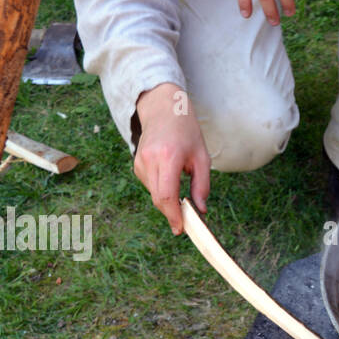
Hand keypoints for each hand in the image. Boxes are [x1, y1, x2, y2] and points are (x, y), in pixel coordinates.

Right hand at [133, 83, 210, 234]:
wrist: (164, 109)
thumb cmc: (187, 132)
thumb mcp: (202, 157)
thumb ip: (202, 185)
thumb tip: (200, 210)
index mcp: (168, 157)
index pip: (166, 194)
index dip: (173, 215)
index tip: (180, 229)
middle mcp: (150, 159)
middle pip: (158, 199)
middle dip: (172, 214)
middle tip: (186, 222)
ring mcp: (140, 161)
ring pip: (154, 194)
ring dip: (168, 201)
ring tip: (182, 194)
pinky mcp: (137, 164)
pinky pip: (150, 186)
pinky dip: (161, 191)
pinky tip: (171, 179)